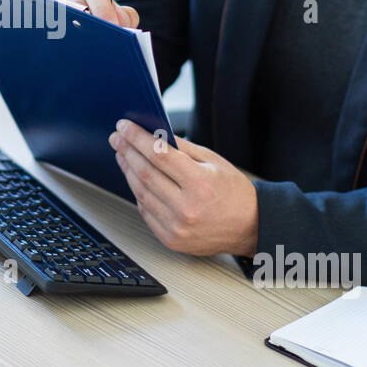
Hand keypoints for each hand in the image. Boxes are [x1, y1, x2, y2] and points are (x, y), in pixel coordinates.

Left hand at [108, 119, 258, 256]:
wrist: (250, 227)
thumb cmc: (233, 192)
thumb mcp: (214, 162)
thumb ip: (183, 148)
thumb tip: (152, 134)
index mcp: (200, 184)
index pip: (159, 155)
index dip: (137, 138)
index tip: (123, 126)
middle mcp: (186, 208)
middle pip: (145, 173)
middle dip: (127, 151)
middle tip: (117, 138)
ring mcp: (177, 227)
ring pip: (140, 192)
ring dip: (127, 170)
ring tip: (122, 155)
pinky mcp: (171, 239)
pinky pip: (145, 211)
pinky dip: (137, 192)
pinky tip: (134, 178)